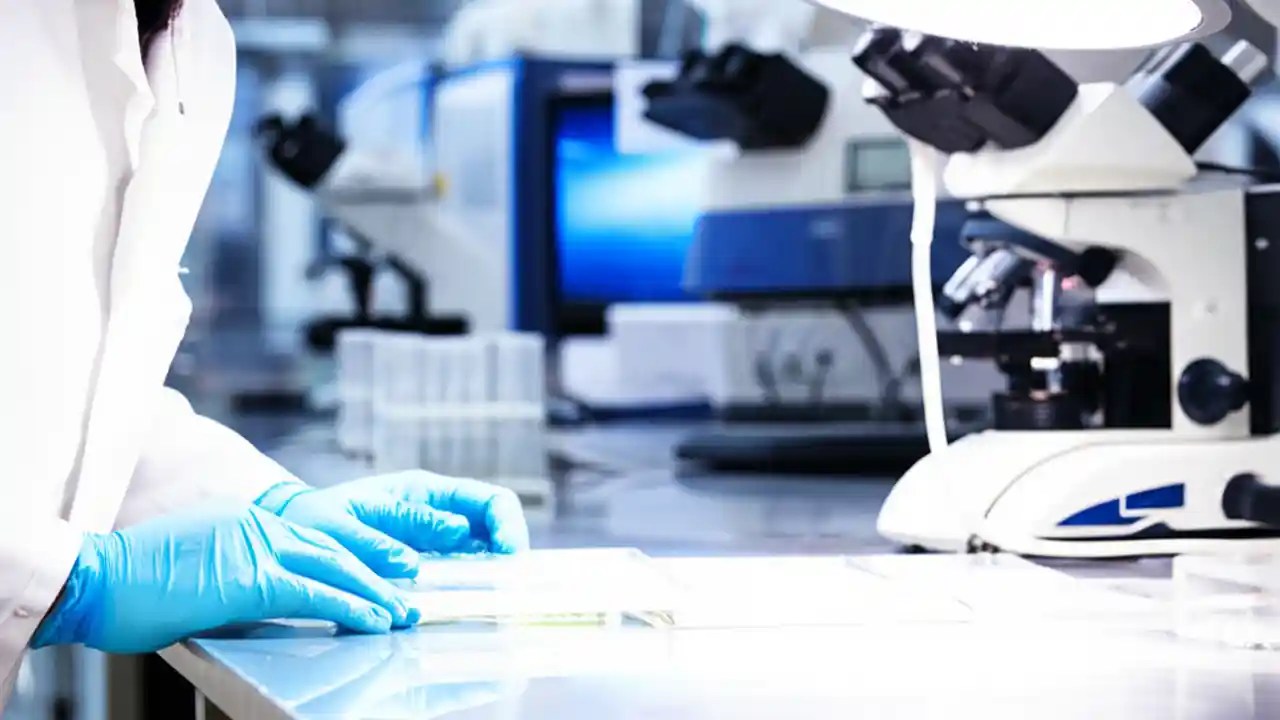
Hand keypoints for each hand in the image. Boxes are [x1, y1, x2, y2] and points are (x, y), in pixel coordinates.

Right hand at [32, 506, 418, 653]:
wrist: (94, 579)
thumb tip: (262, 598)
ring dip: (372, 593)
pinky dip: (350, 606)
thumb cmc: (133, 584)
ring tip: (400, 613)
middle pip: (332, 549)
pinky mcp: (250, 576)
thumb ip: (236, 572)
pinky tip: (373, 620)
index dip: (349, 560)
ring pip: (332, 567)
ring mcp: (255, 546)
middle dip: (374, 576)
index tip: (376, 578)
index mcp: (244, 520)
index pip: (310, 540)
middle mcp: (256, 524)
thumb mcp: (196, 567)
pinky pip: (313, 592)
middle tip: (405, 598)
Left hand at [256, 472, 529, 578]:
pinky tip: (465, 602)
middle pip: (494, 526)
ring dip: (492, 572)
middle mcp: (436, 513)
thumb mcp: (347, 521)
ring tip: (495, 597)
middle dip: (509, 553)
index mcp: (424, 491)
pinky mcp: (422, 564)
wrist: (287, 533)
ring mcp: (431, 538)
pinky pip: (457, 572)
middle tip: (509, 586)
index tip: (509, 558)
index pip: (489, 500)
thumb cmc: (312, 521)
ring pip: (481, 551)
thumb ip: (395, 528)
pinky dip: (469, 587)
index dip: (508, 527)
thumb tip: (452, 534)